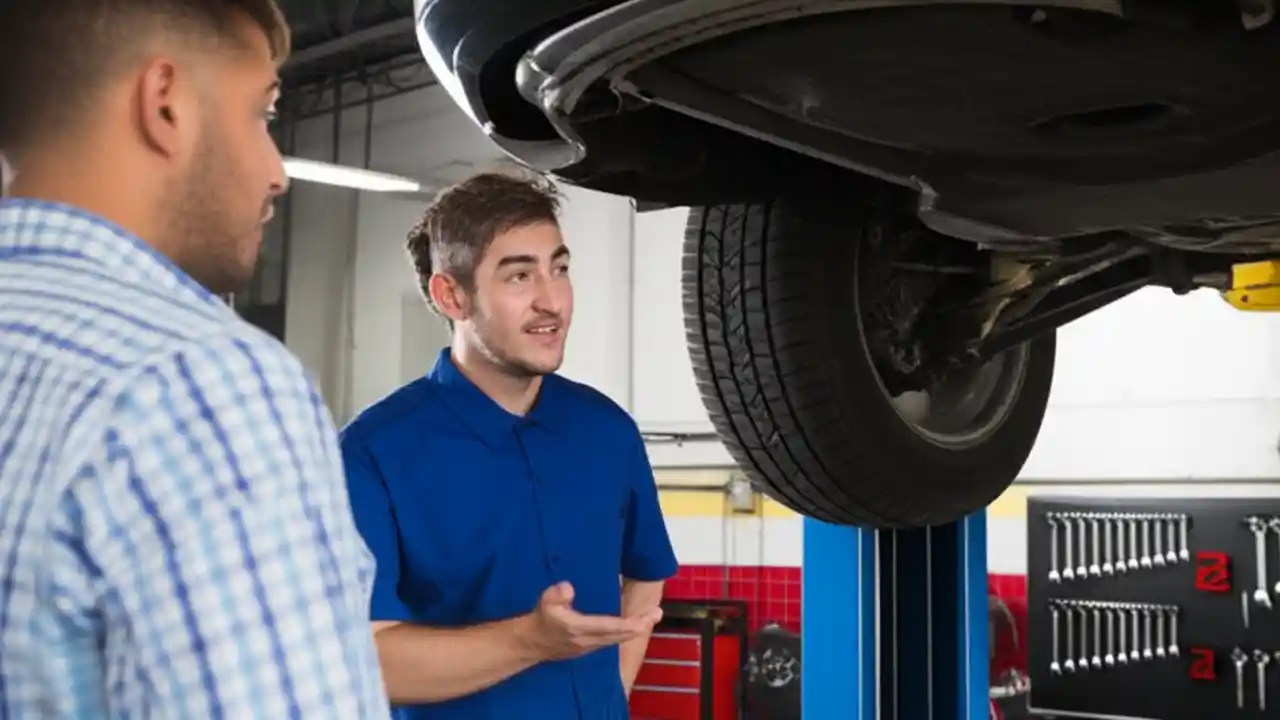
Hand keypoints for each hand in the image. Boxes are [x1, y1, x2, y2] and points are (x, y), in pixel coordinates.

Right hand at [519, 582, 662, 661]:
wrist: (532, 643)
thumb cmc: (542, 619)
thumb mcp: (544, 604)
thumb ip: (555, 596)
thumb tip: (567, 587)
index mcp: (578, 628)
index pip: (607, 627)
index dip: (627, 624)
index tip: (644, 620)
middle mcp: (588, 640)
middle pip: (619, 634)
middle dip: (640, 624)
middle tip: (657, 613)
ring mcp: (590, 646)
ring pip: (618, 638)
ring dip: (636, 628)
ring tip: (653, 616)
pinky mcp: (590, 647)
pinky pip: (613, 640)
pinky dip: (626, 632)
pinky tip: (635, 624)